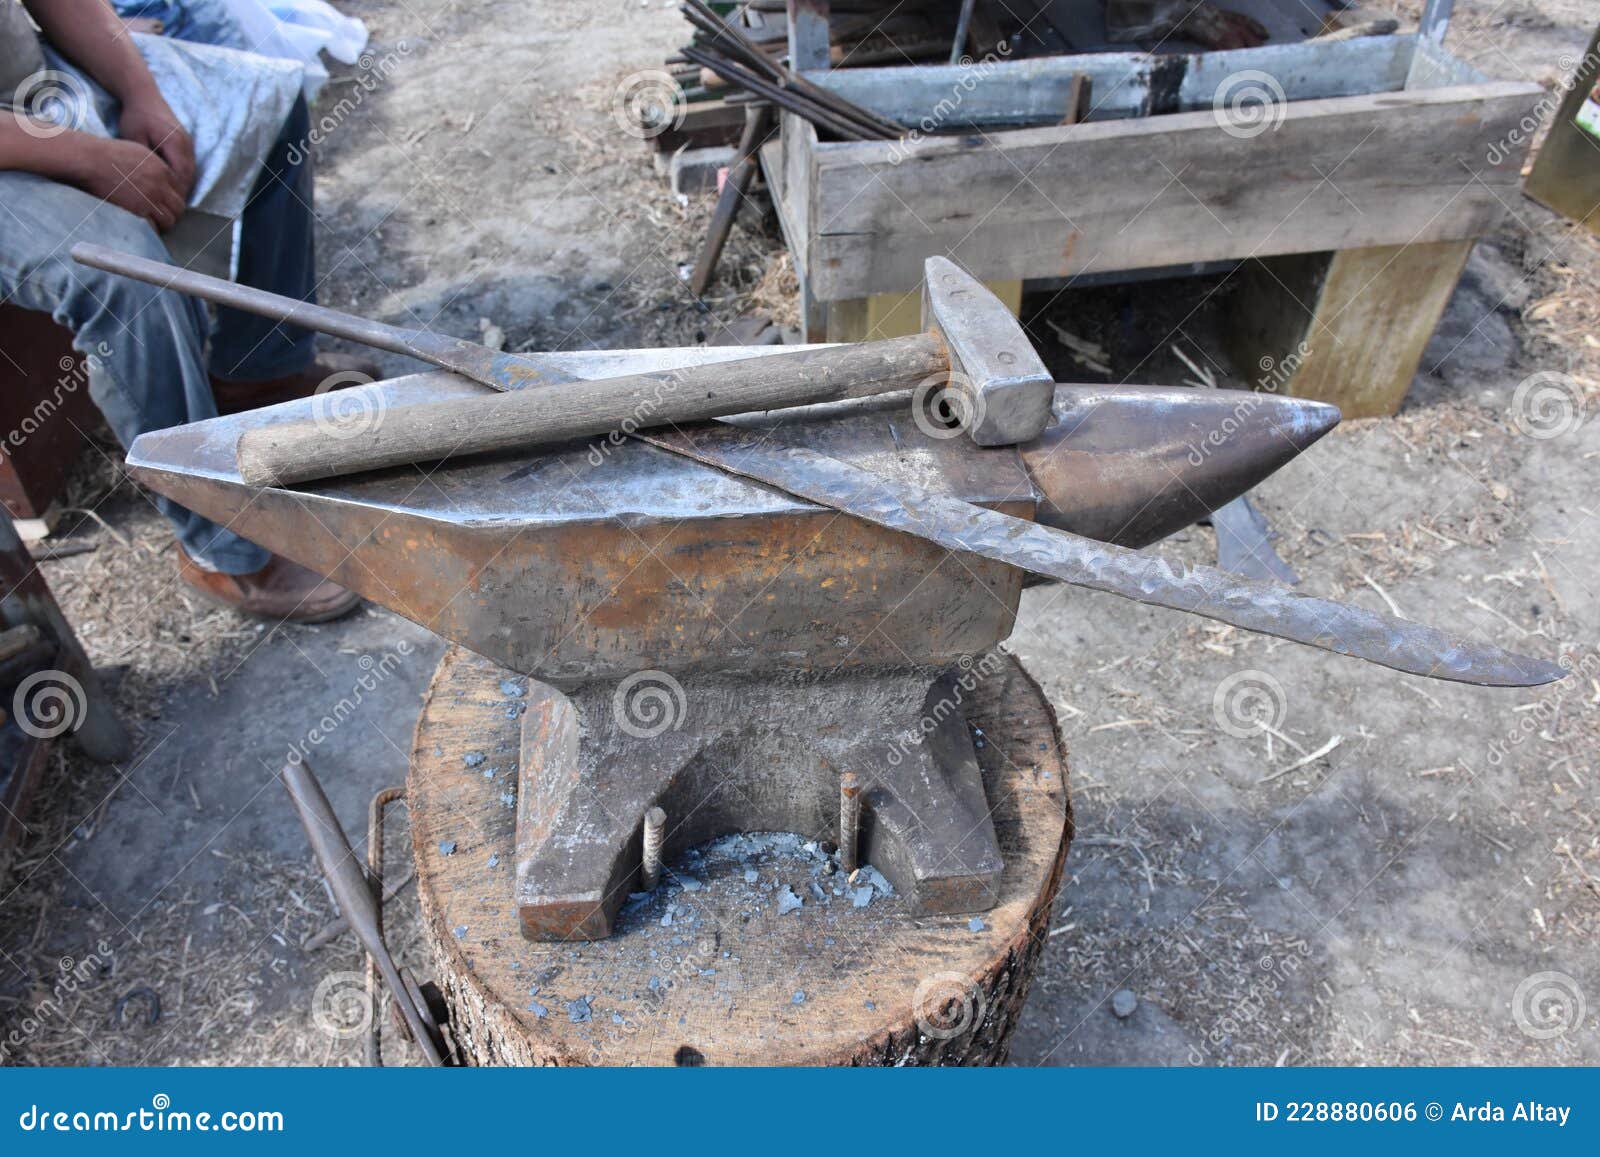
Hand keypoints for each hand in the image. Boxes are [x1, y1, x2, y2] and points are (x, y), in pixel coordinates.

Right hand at [71, 136, 187, 231]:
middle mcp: (160, 185)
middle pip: (179, 207)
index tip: (165, 203)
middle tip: (161, 216)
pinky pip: (154, 228)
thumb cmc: (106, 154)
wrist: (89, 159)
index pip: (180, 190)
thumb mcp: (138, 153)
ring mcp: (150, 199)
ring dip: (163, 223)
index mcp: (161, 169)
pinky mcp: (138, 210)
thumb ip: (153, 166)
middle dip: (172, 212)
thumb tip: (160, 177)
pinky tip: (145, 228)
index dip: (172, 198)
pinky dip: (152, 230)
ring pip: (170, 220)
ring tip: (154, 224)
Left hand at [117, 93, 194, 199]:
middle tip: (169, 210)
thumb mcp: (132, 137)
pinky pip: (188, 166)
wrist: (143, 94)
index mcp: (175, 144)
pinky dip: (182, 178)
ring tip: (170, 202)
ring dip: (182, 187)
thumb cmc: (135, 115)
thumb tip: (145, 182)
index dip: (174, 193)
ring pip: (190, 173)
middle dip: (180, 194)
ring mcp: (188, 144)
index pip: (181, 176)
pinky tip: (170, 187)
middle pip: (189, 177)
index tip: (163, 205)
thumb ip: (142, 159)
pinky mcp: (185, 143)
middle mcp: (186, 145)